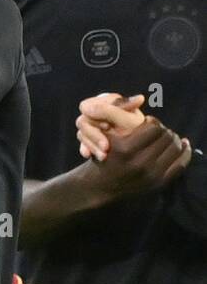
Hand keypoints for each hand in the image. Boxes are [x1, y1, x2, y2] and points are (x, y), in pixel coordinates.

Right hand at [75, 92, 145, 158]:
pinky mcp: (92, 139)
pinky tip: (90, 155)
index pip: (86, 106)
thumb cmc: (140, 131)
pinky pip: (82, 143)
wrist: (145, 149)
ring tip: (104, 156)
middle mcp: (99, 112)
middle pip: (83, 121)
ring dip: (92, 145)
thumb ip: (108, 111)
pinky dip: (87, 149)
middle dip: (94, 135)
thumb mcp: (127, 120)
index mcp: (108, 102)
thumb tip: (85, 109)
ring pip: (82, 134)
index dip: (93, 116)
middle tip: (106, 147)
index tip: (106, 127)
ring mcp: (94, 126)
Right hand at [77, 111, 191, 200]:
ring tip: (166, 137)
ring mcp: (151, 175)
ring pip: (175, 148)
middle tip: (158, 130)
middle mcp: (139, 163)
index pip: (154, 127)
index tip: (148, 122)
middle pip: (166, 137)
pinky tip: (182, 146)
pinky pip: (181, 163)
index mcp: (125, 149)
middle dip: (164, 130)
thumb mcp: (102, 133)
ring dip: (173, 139)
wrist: (100, 186)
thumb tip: (140, 98)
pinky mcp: (159, 183)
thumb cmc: (101, 154)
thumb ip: (117, 113)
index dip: (152, 121)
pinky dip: (184, 152)